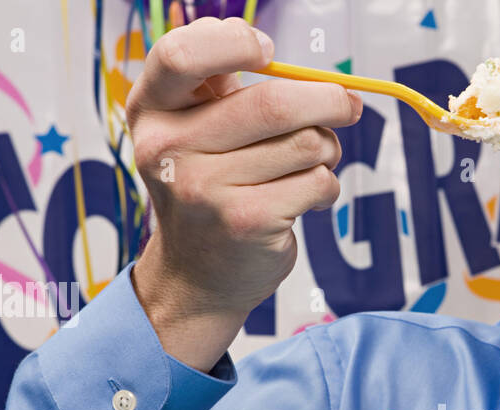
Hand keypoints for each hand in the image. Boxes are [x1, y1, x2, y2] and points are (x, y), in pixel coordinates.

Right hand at [126, 17, 362, 370]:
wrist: (195, 276)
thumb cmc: (207, 189)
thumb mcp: (190, 132)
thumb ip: (219, 88)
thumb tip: (292, 64)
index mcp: (151, 111)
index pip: (181, 54)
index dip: (233, 42)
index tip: (267, 52)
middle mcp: (170, 149)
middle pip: (274, 102)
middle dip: (328, 101)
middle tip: (347, 106)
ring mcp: (208, 190)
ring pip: (307, 143)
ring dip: (327, 149)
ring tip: (310, 165)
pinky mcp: (248, 223)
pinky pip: (318, 182)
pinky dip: (325, 187)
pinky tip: (304, 199)